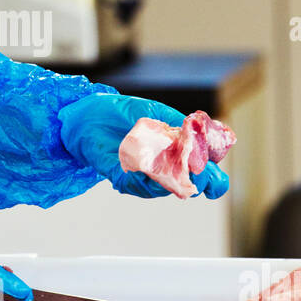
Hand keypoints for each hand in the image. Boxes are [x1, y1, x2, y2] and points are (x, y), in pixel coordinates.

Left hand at [58, 92, 228, 199]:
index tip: (215, 179)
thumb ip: (177, 126)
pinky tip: (140, 166)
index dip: (214, 179)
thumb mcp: (154, 113)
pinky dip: (142, 179)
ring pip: (166, 188)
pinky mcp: (124, 178)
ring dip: (169, 177)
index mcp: (177, 148)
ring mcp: (146, 174)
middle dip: (198, 182)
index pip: (205, 169)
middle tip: (196, 174)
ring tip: (164, 160)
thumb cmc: (120, 112)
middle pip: (190, 185)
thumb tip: (198, 140)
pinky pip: (139, 186)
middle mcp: (164, 165)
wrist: (86, 115)